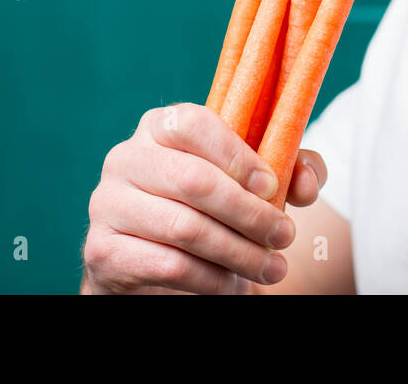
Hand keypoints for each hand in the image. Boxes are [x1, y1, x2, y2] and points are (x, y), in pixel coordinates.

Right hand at [81, 102, 326, 293]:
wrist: (153, 261)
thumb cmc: (210, 206)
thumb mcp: (252, 179)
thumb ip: (289, 168)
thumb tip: (305, 182)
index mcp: (160, 126)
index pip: (194, 124)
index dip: (237, 155)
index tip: (271, 186)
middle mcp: (126, 158)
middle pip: (193, 180)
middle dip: (249, 213)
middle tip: (285, 237)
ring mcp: (108, 204)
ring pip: (184, 227)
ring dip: (238, 252)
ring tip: (272, 268)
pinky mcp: (102, 250)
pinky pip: (168, 265)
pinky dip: (210, 279)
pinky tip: (232, 284)